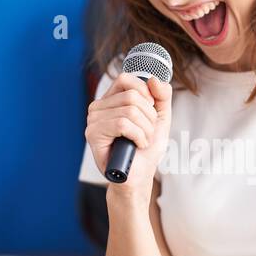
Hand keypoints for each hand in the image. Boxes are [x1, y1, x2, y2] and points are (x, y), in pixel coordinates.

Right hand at [85, 73, 171, 193]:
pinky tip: (136, 146)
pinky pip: (122, 124)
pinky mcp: (93, 134)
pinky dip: (138, 136)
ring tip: (142, 141)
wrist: (139, 176)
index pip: (126, 79)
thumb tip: (153, 79)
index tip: (150, 111)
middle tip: (147, 133)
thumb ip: (162, 96)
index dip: (145, 92)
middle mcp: (98, 107)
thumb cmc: (146, 148)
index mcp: (110, 100)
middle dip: (149, 117)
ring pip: (130, 111)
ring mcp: (93, 120)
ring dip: (145, 130)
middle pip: (132, 96)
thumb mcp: (160, 118)